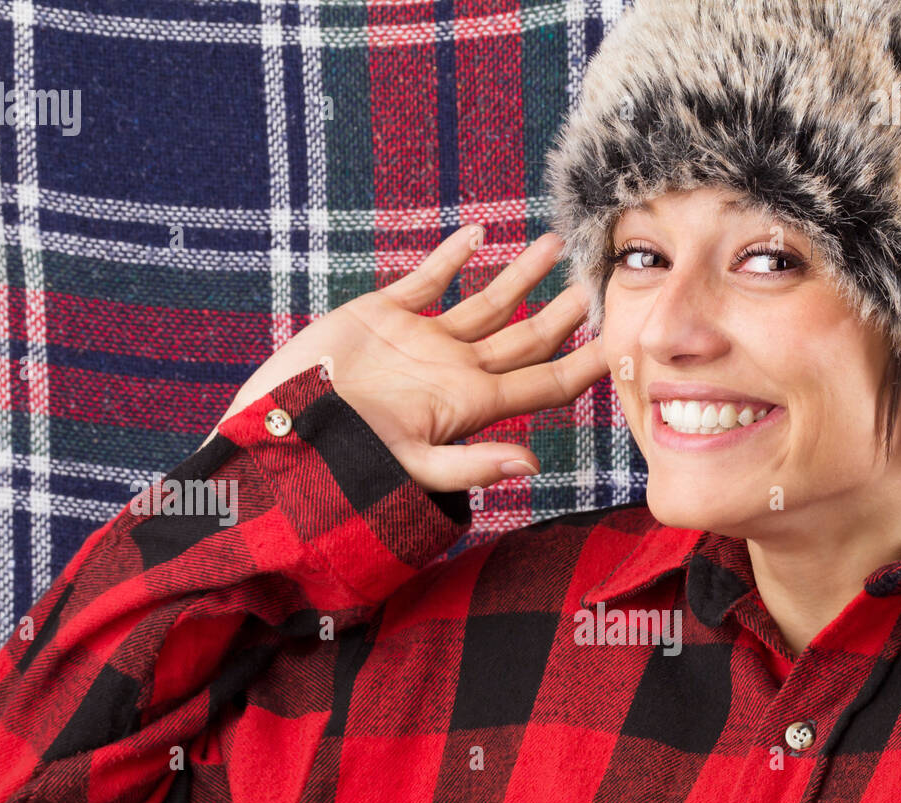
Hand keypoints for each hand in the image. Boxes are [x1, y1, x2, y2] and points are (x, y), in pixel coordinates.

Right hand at [218, 227, 607, 491]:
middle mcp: (456, 371)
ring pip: (487, 303)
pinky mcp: (383, 314)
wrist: (277, 430)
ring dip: (522, 276)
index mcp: (470, 405)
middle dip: (568, 313)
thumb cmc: (340, 458)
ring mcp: (423, 342)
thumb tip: (533, 468)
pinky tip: (479, 236)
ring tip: (556, 246)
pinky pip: (428, 281)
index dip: (587, 366)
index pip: (545, 384)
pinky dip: (453, 257)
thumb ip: (469, 467)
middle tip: (604, 281)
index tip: (624, 343)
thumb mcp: (406, 467)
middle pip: (529, 338)